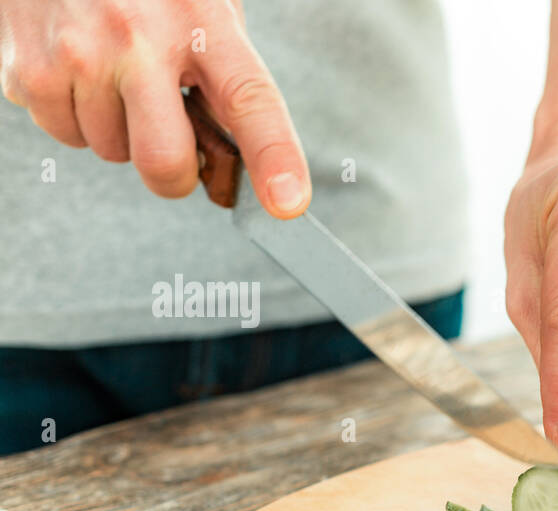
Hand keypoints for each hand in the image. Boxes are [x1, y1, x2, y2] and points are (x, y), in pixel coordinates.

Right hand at [0, 0, 309, 216]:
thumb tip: (234, 161)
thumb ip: (223, 77)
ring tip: (113, 72)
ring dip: (117, 130)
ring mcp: (80, 54)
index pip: (250, 102)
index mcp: (203, 24)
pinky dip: (73, 114)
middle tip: (171, 146)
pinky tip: (77, 68)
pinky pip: (63, 133)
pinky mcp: (30, 68)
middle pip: (164, 163)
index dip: (274, 159)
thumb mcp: (202, 10)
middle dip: (171, 175)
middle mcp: (140, 39)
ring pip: (110, 152)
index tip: (287, 204)